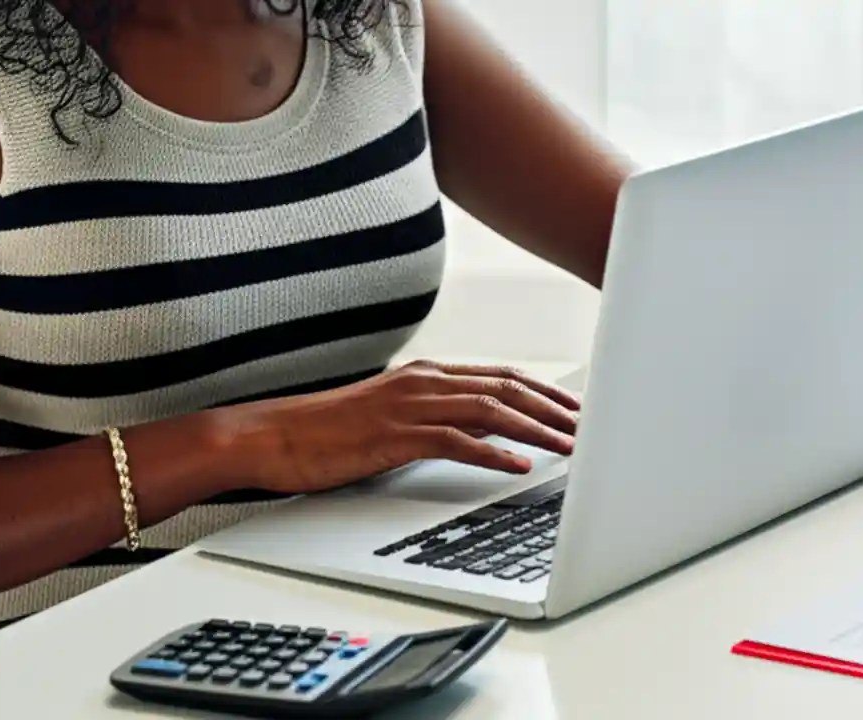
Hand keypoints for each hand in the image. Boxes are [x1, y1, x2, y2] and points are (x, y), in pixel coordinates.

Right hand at [221, 360, 579, 494]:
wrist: (273, 435)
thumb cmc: (330, 430)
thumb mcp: (393, 413)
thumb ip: (436, 414)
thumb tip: (483, 431)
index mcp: (426, 374)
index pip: (501, 376)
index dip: (544, 391)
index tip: (576, 409)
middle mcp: (424, 381)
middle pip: (506, 388)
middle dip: (553, 408)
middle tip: (588, 428)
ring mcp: (409, 405)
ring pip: (489, 410)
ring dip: (534, 429)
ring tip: (567, 447)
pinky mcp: (394, 435)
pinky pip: (454, 441)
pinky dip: (491, 453)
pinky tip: (517, 466)